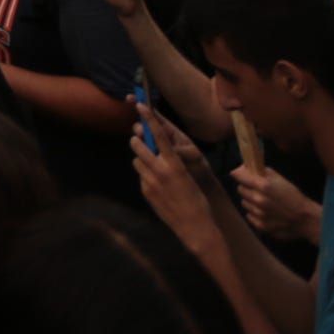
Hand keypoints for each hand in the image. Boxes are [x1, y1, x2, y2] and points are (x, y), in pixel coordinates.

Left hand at [130, 100, 232, 262]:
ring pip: (137, 161)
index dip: (149, 119)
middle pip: (138, 145)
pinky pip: (141, 176)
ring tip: (153, 165)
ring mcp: (150, 183)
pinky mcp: (146, 192)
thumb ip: (171, 163)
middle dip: (138, 140)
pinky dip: (145, 174)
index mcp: (175, 164)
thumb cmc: (197, 200)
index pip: (159, 136)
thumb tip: (158, 152)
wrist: (194, 226)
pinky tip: (158, 184)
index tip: (140, 106)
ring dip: (141, 158)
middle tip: (140, 138)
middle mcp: (160, 171)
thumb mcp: (187, 176)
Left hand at [233, 162, 320, 243]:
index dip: (239, 174)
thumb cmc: (294, 197)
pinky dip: (254, 213)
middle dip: (247, 188)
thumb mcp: (281, 179)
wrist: (305, 219)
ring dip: (250, 201)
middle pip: (240, 189)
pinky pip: (249, 215)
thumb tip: (246, 167)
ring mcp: (259, 214)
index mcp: (263, 185)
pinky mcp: (260, 225)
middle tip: (258, 190)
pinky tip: (266, 213)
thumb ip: (263, 172)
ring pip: (244, 203)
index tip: (240, 174)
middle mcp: (259, 199)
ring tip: (264, 202)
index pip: (238, 175)